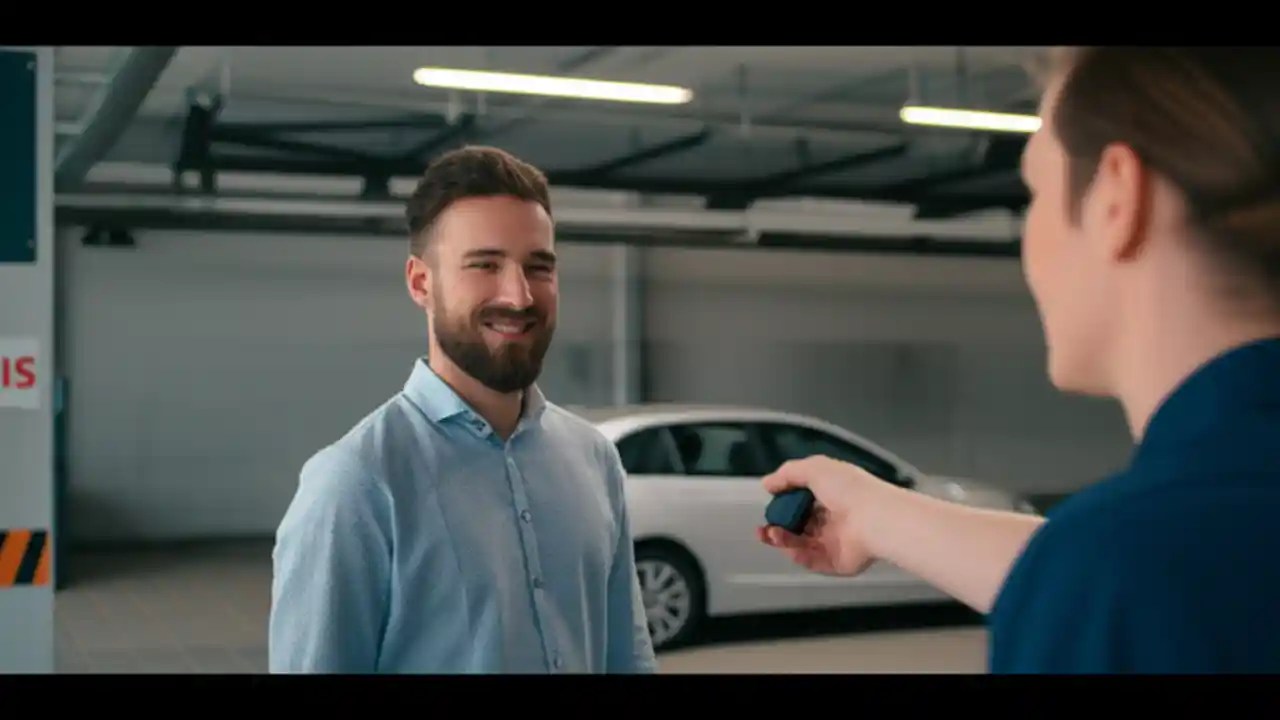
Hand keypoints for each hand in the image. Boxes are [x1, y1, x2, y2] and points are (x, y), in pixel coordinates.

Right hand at [756, 455, 887, 576]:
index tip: (770, 503)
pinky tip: (785, 545)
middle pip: (798, 525)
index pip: (802, 500)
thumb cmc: (849, 489)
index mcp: (831, 495)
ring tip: (771, 533)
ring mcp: (835, 542)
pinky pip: (811, 560)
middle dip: (777, 526)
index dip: (784, 503)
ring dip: (782, 539)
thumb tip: (767, 484)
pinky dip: (796, 554)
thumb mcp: (814, 468)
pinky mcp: (836, 562)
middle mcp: (833, 519)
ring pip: (801, 544)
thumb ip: (788, 474)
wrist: (876, 519)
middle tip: (764, 526)